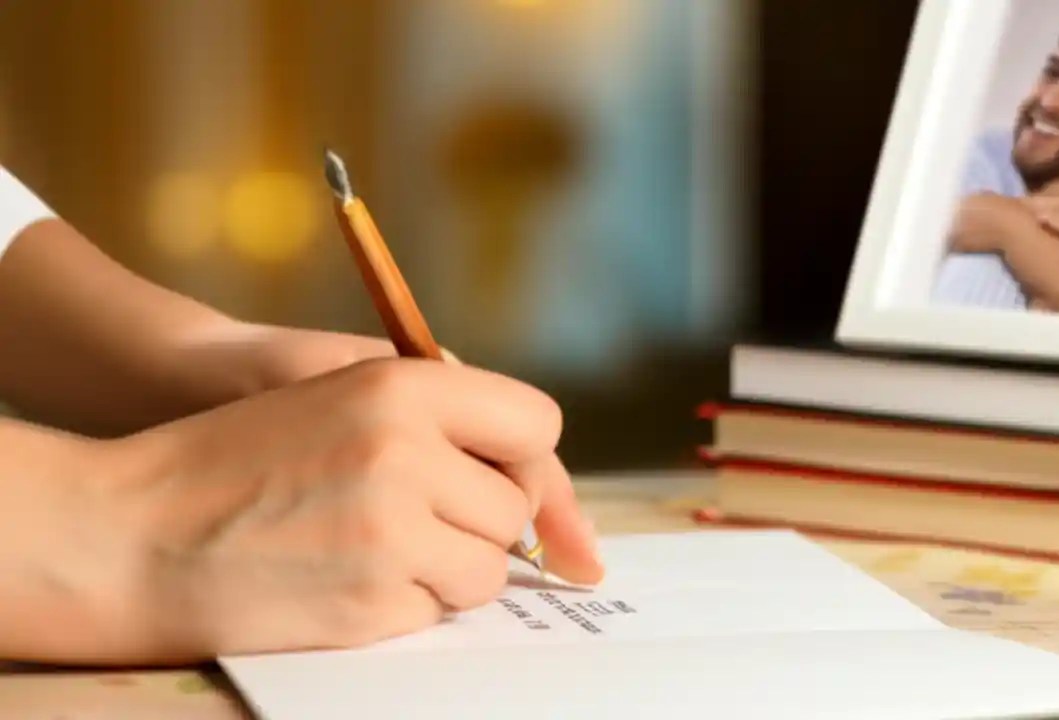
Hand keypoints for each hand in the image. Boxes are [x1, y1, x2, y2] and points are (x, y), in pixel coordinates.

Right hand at [97, 358, 601, 662]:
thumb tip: (547, 496)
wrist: (129, 532)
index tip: (500, 475)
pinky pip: (438, 611)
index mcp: (400, 387)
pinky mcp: (371, 601)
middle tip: (416, 515)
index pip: (536, 423)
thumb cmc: (238, 460)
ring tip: (375, 547)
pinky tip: (344, 580)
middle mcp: (406, 453)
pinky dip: (406, 605)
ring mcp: (390, 532)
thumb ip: (441, 422)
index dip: (522, 455)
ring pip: (490, 570)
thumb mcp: (339, 398)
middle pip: (516, 505)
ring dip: (449, 569)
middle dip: (479, 520)